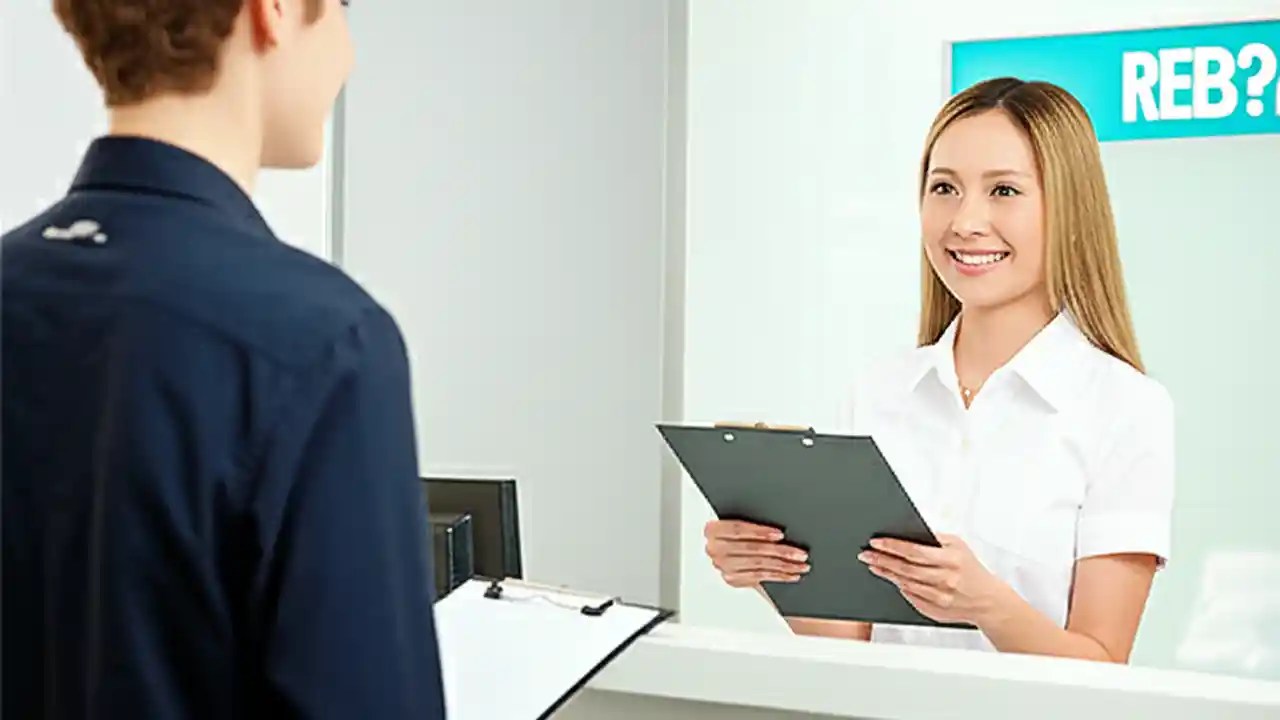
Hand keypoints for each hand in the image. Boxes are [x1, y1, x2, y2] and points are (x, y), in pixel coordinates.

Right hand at [704, 519, 809, 587]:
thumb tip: (778, 531)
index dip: (759, 532)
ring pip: (758, 565)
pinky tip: (790, 574)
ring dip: (783, 566)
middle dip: (779, 552)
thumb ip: (751, 525)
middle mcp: (715, 550)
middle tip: (799, 554)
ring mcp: (724, 567)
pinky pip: (759, 577)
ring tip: (800, 565)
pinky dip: (778, 576)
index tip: (780, 535)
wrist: (721, 547)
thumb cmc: (732, 532)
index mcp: (713, 530)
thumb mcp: (736, 521)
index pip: (738, 530)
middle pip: (752, 549)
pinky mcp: (733, 579)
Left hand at [858, 534, 1002, 624]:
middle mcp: (947, 579)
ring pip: (906, 584)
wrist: (988, 600)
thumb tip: (904, 532)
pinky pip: (912, 597)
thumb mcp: (958, 546)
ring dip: (887, 573)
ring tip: (873, 564)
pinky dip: (899, 587)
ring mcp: (941, 597)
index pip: (915, 551)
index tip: (876, 542)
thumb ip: (934, 539)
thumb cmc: (969, 568)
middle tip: (865, 554)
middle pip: (906, 569)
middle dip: (883, 560)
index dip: (893, 546)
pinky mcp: (936, 611)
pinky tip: (890, 578)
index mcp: (952, 559)